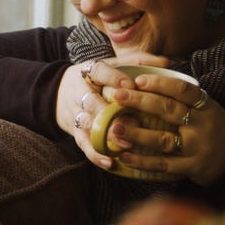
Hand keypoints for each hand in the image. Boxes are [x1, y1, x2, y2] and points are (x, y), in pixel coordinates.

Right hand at [55, 53, 169, 170]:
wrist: (59, 94)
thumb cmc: (94, 80)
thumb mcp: (109, 65)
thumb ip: (136, 62)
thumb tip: (165, 62)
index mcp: (88, 72)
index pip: (98, 71)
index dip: (113, 78)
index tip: (131, 85)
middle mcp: (79, 92)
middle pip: (91, 102)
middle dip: (110, 113)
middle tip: (132, 122)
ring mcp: (76, 113)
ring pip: (87, 125)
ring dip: (106, 135)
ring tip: (126, 145)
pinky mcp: (74, 131)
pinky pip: (83, 144)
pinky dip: (95, 154)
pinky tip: (111, 162)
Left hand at [109, 73, 224, 184]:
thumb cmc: (213, 127)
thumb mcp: (206, 108)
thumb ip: (181, 96)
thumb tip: (146, 75)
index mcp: (205, 106)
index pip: (183, 90)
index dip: (160, 83)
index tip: (139, 79)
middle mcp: (202, 125)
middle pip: (168, 110)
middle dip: (140, 101)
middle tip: (117, 95)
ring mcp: (197, 148)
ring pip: (163, 139)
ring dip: (136, 133)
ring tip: (114, 127)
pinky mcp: (192, 168)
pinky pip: (163, 164)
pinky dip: (142, 161)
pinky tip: (124, 155)